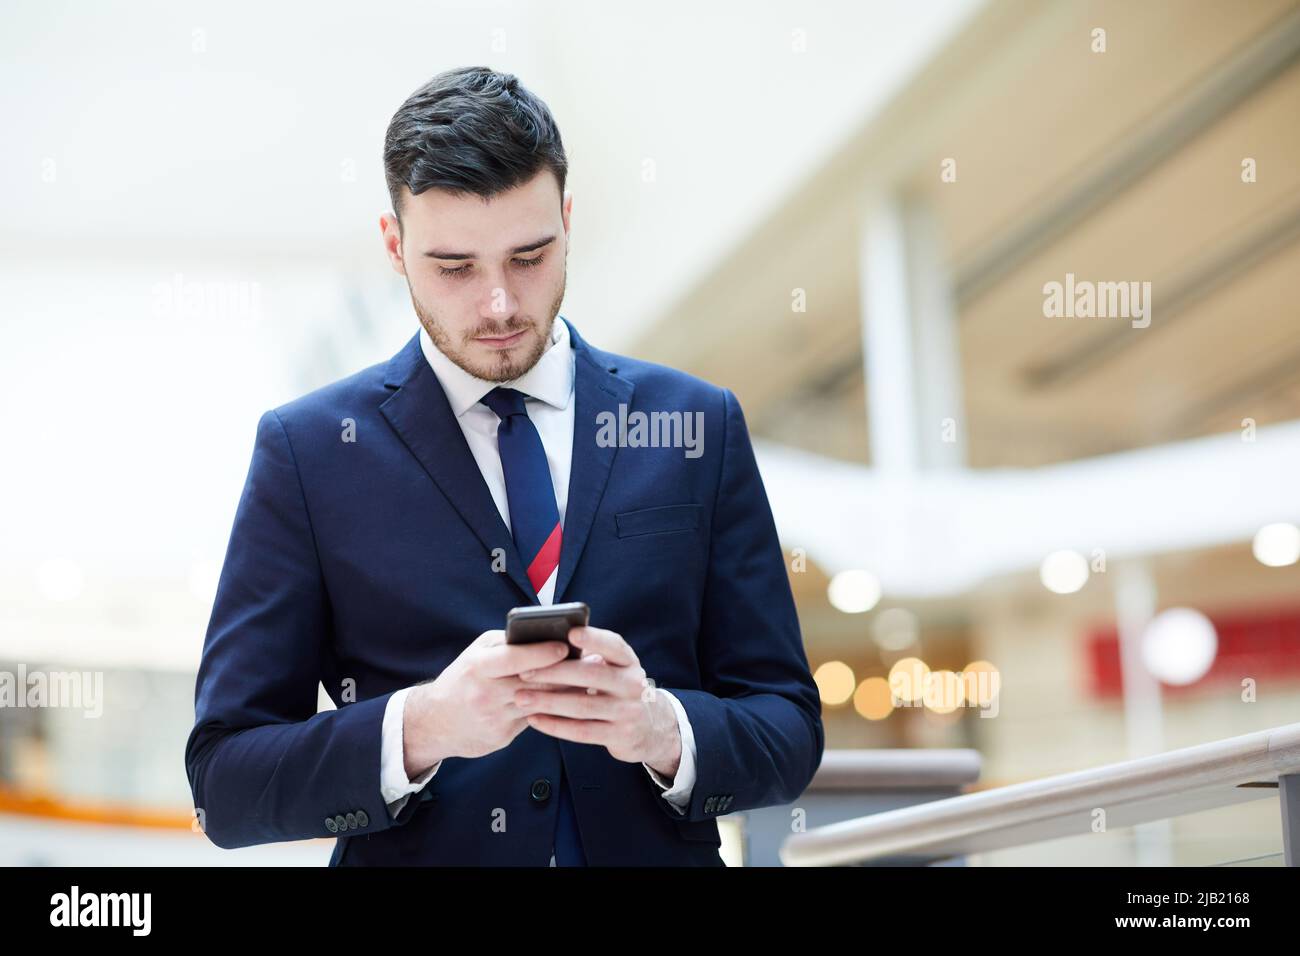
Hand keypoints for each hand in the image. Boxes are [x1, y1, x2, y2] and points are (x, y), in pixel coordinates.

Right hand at [401, 629, 576, 776]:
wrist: (435, 722)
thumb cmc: (464, 677)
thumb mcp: (477, 653)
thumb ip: (507, 644)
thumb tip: (547, 637)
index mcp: (477, 667)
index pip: (513, 658)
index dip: (541, 653)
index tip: (566, 646)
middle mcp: (484, 694)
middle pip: (533, 683)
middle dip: (566, 673)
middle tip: (595, 663)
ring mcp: (493, 718)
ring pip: (540, 704)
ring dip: (568, 693)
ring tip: (592, 681)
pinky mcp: (501, 737)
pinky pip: (534, 720)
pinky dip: (554, 709)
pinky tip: (574, 702)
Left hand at [511, 626, 681, 777]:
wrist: (649, 728)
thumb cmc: (619, 689)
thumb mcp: (617, 668)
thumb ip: (592, 656)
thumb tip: (549, 643)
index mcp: (629, 662)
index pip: (613, 645)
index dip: (593, 639)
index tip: (570, 633)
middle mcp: (633, 684)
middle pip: (591, 675)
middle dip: (555, 672)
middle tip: (524, 671)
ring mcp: (627, 712)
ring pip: (582, 706)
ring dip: (548, 701)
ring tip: (520, 697)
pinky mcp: (619, 736)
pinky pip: (581, 731)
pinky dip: (555, 726)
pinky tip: (534, 719)